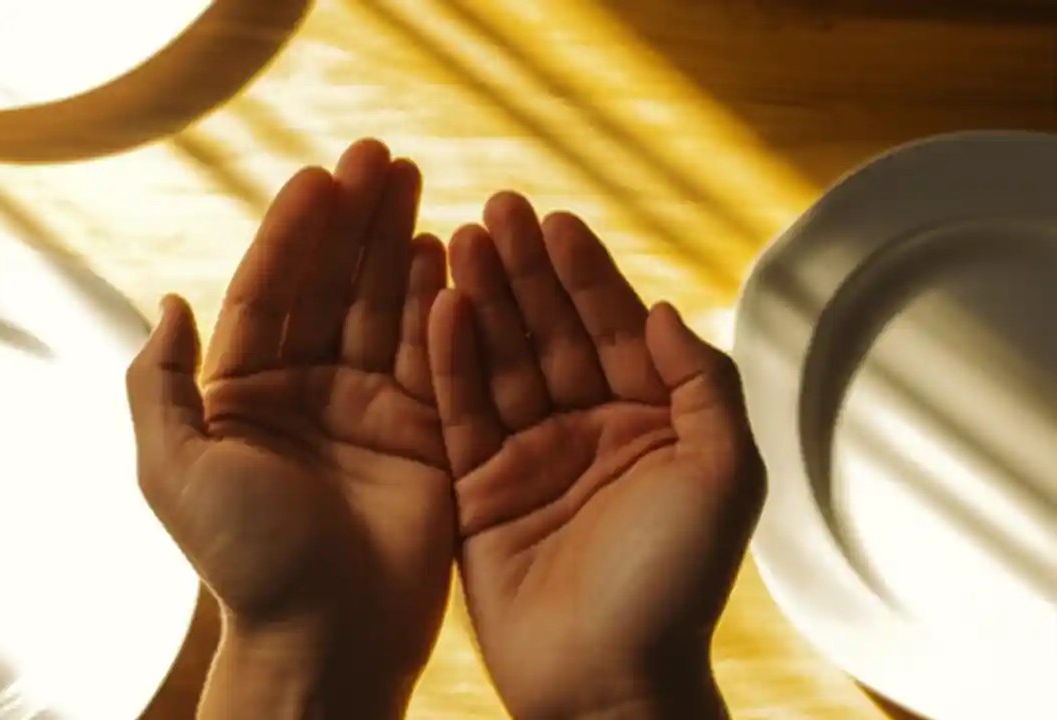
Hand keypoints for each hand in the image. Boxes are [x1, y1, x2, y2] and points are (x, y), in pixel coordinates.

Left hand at [125, 140, 452, 718]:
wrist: (326, 638)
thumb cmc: (245, 561)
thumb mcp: (172, 468)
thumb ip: (160, 383)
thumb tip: (170, 302)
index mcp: (243, 395)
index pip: (269, 292)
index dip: (292, 232)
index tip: (319, 177)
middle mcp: (306, 393)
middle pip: (331, 286)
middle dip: (353, 220)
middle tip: (380, 156)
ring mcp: (368, 410)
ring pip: (384, 308)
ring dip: (398, 244)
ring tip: (416, 182)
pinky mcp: (424, 434)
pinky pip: (434, 355)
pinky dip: (441, 303)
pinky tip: (448, 251)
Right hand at [428, 193, 765, 719]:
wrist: (607, 683)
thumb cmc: (675, 587)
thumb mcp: (724, 477)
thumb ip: (706, 386)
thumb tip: (664, 309)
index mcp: (650, 421)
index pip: (612, 328)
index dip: (586, 273)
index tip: (556, 219)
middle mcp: (588, 428)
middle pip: (550, 332)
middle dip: (525, 272)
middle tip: (495, 211)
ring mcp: (530, 456)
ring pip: (500, 362)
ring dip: (481, 301)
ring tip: (455, 241)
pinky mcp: (478, 486)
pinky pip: (459, 413)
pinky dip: (448, 363)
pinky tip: (440, 310)